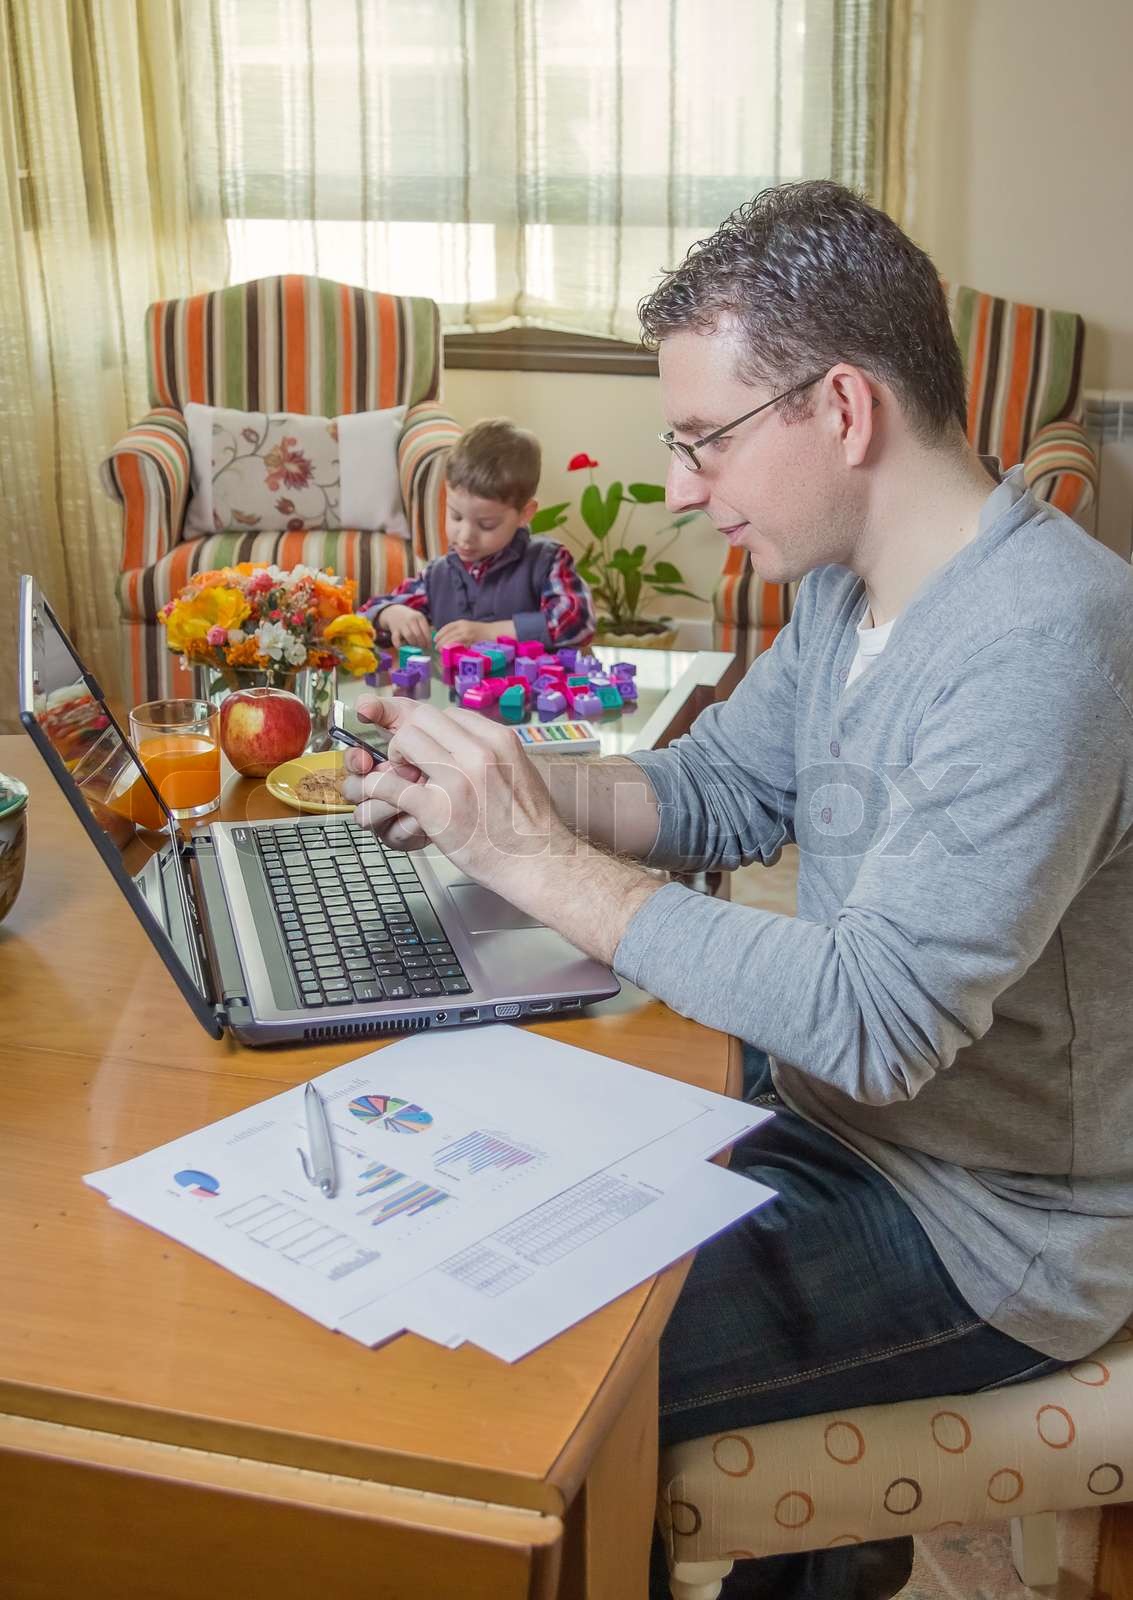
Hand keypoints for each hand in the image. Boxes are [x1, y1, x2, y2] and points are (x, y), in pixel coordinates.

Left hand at [342, 697, 574, 891]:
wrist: (540, 864)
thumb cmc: (532, 828)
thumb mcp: (520, 772)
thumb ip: (490, 754)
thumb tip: (462, 745)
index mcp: (499, 740)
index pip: (447, 713)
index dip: (418, 719)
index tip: (400, 724)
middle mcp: (479, 751)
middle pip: (421, 719)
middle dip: (404, 736)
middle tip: (402, 761)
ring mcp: (457, 779)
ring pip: (403, 743)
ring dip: (391, 760)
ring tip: (397, 782)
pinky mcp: (437, 809)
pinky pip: (388, 785)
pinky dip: (372, 790)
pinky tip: (370, 800)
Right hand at [380, 604, 431, 650]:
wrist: (394, 612)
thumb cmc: (410, 617)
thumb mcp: (419, 618)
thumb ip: (425, 627)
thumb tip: (431, 641)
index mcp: (419, 616)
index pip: (426, 630)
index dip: (428, 640)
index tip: (429, 646)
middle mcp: (411, 619)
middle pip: (418, 634)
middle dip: (421, 643)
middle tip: (422, 647)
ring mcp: (402, 624)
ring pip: (409, 636)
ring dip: (413, 643)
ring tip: (414, 645)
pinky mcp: (394, 629)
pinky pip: (396, 639)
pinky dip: (399, 645)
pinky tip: (402, 647)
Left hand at [433, 618, 495, 648]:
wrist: (493, 632)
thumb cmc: (480, 631)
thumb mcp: (468, 627)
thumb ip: (458, 630)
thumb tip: (445, 638)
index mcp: (461, 622)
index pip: (447, 627)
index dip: (439, 633)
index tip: (435, 639)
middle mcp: (463, 627)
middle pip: (448, 635)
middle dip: (440, 642)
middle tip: (437, 648)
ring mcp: (467, 635)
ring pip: (452, 641)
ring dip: (445, 647)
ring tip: (442, 651)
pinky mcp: (471, 642)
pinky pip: (459, 647)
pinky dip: (454, 650)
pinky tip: (451, 653)